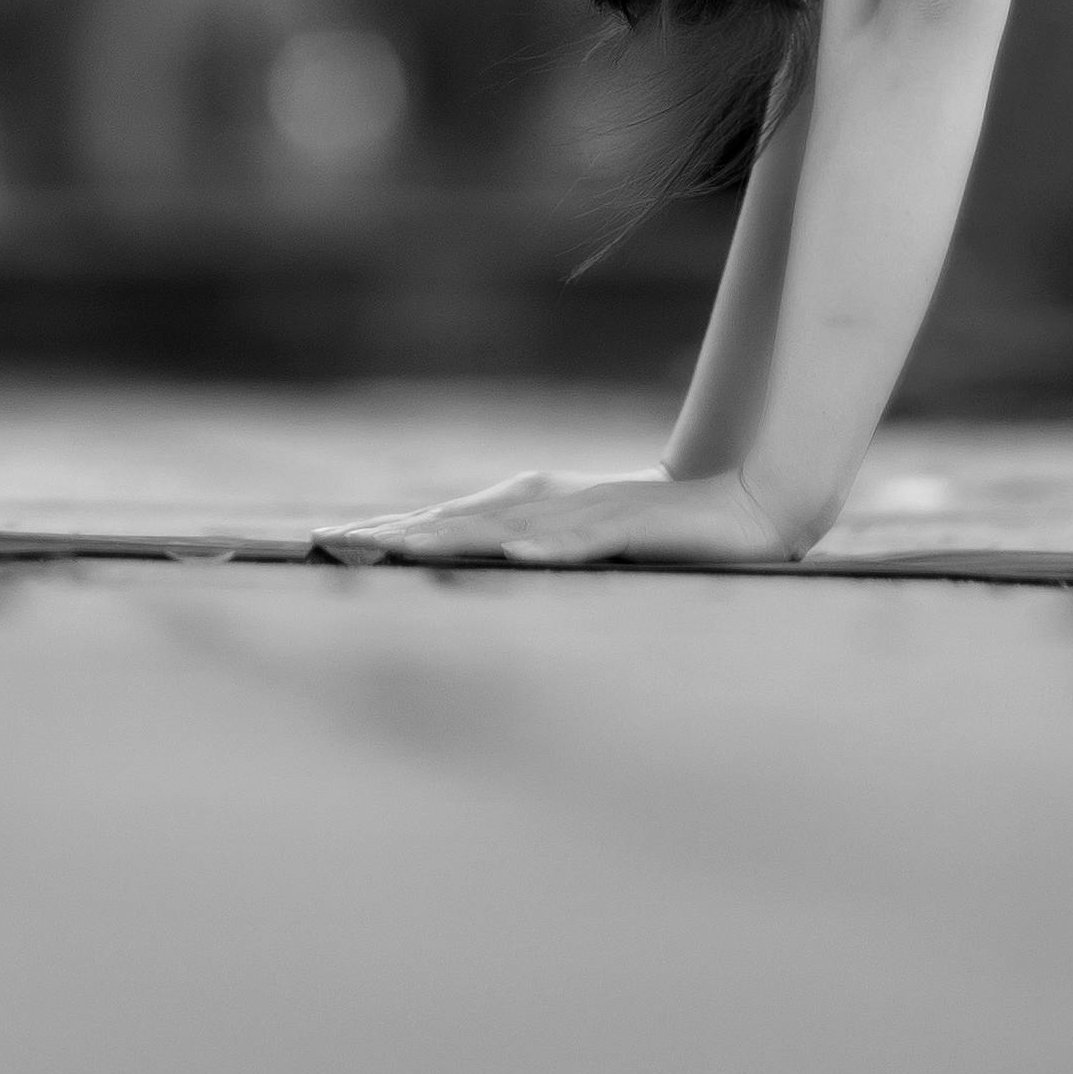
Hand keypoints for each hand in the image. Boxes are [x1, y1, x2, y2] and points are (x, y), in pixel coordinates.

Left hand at [324, 468, 793, 568]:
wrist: (747, 505)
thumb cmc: (657, 531)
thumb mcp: (580, 546)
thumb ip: (530, 554)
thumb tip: (471, 571)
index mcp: (533, 506)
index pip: (448, 519)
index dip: (389, 529)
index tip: (325, 539)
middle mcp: (551, 503)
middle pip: (461, 518)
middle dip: (396, 532)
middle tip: (331, 539)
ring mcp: (592, 512)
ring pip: (510, 525)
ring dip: (454, 537)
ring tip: (402, 549)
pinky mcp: (636, 524)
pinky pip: (587, 538)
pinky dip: (550, 546)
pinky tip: (517, 554)